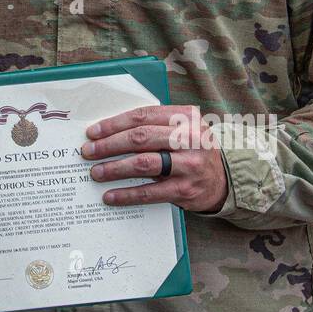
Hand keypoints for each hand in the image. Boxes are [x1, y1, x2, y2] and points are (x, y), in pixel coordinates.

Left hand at [81, 105, 227, 211]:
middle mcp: (190, 139)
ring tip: (96, 172)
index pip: (143, 116)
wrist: (223, 180)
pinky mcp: (185, 190)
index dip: (114, 123)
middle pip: (140, 138)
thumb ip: (154, 124)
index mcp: (186, 117)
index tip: (93, 132)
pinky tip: (110, 195)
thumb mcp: (182, 128)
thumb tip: (109, 131)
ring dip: (114, 168)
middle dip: (109, 144)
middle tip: (89, 151)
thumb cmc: (192, 150)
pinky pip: (150, 192)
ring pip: (143, 164)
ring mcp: (189, 165)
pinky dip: (127, 194)